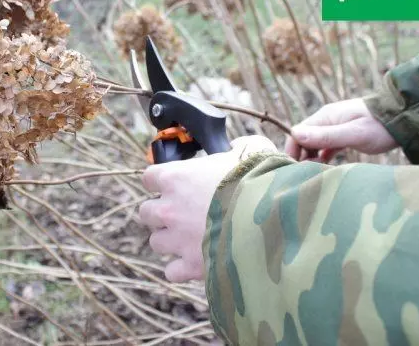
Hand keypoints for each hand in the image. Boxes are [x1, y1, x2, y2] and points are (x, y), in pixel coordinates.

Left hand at [138, 136, 276, 282]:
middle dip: (162, 213)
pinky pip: (172, 271)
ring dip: (170, 240)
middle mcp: (169, 208)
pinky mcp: (191, 265)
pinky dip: (183, 269)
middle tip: (183, 213)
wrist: (272, 218)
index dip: (161, 181)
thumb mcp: (253, 150)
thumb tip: (238, 148)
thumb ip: (240, 147)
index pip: (149, 177)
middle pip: (146, 212)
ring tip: (192, 238)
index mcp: (176, 178)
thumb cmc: (260, 180)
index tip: (174, 184)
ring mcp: (177, 239)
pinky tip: (198, 263)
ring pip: (156, 242)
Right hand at [285, 98, 397, 161]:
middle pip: (303, 139)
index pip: (297, 133)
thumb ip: (324, 136)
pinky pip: (324, 146)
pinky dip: (322, 155)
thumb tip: (295, 134)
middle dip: (302, 156)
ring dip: (312, 157)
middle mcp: (325, 120)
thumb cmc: (379, 127)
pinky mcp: (342, 134)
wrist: (402, 119)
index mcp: (324, 117)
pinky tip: (326, 165)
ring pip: (313, 143)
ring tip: (318, 170)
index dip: (293, 150)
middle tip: (309, 172)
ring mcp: (333, 126)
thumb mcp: (353, 134)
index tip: (297, 168)